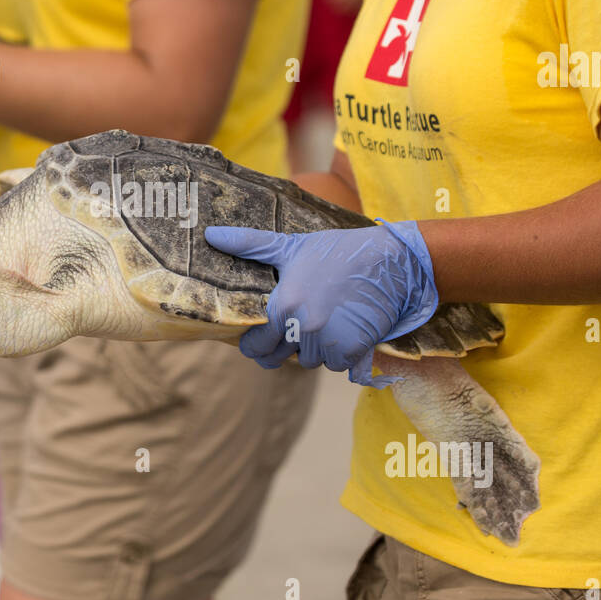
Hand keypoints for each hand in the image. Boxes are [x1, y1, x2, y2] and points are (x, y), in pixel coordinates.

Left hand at [203, 220, 438, 385]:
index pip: (255, 346)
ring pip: (311, 362)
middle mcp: (303, 328)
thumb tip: (211, 234)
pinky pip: (337, 366)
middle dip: (280, 351)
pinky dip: (339, 355)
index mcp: (283, 305)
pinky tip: (342, 333)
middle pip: (280, 360)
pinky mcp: (354, 350)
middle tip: (288, 338)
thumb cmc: (337, 251)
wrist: (389, 260)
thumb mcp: (291, 246)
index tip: (257, 341)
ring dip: (313, 351)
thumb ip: (249, 245)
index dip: (254, 345)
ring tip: (320, 327)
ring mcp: (329, 342)